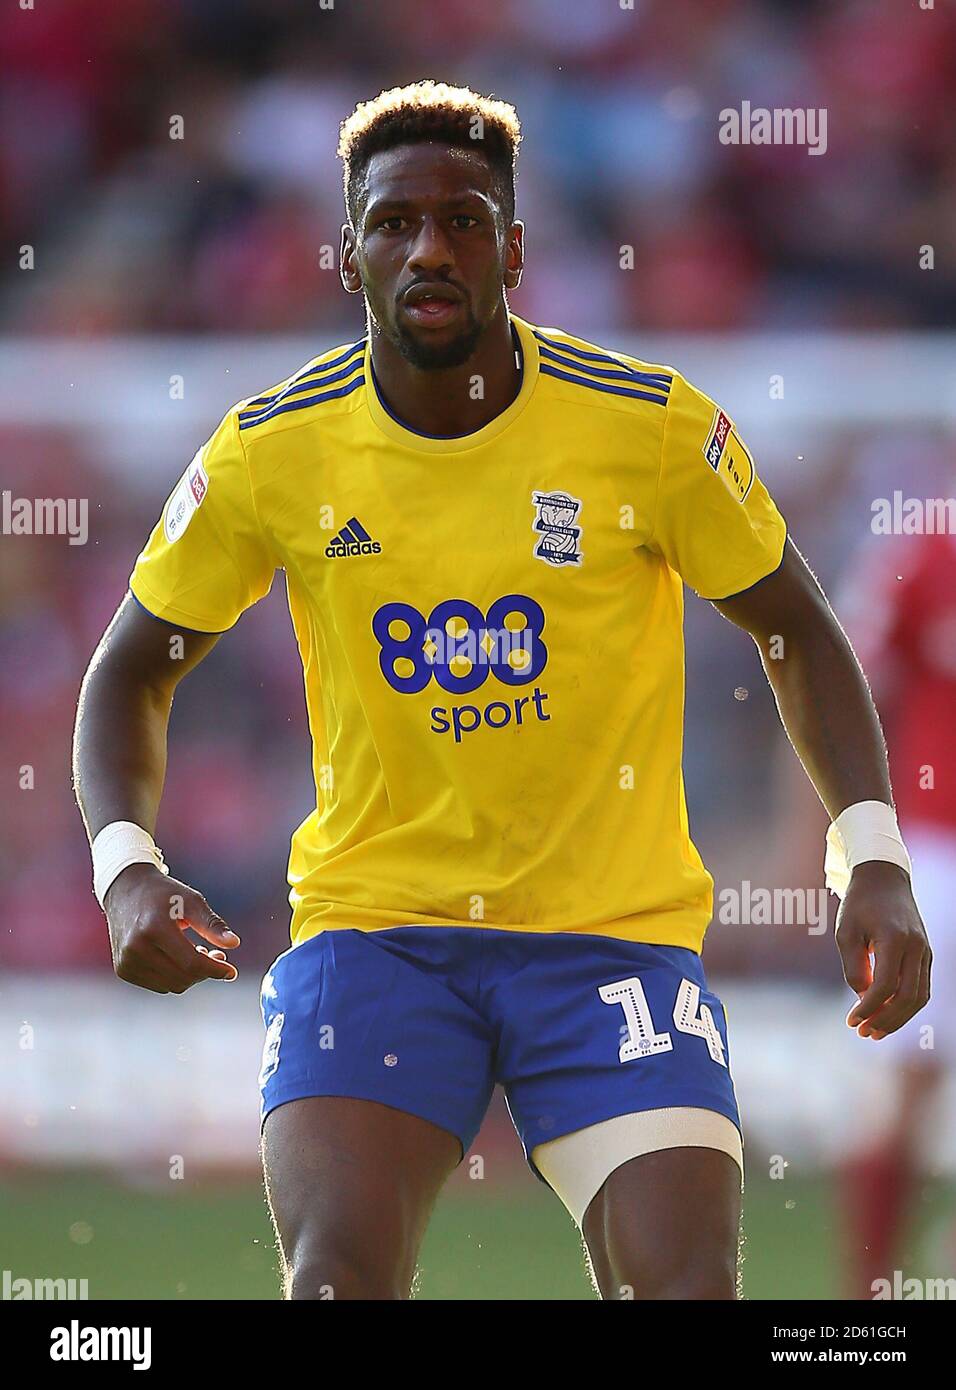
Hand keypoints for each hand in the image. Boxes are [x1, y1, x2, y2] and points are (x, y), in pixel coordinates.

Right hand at [104, 862, 239, 992]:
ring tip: (197, 953)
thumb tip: (234, 943)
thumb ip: (212, 924)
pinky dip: (174, 977)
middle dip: (205, 971)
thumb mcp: (191, 901)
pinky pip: (159, 986)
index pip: (191, 962)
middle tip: (216, 955)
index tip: (231, 971)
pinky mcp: (123, 970)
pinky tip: (179, 959)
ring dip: (191, 976)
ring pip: (172, 986)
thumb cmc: (164, 894)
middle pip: (183, 977)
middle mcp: (136, 948)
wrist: (126, 891)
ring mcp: (126, 961)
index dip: (215, 970)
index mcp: (154, 927)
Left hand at [835, 860, 930, 1038]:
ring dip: (898, 1018)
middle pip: (908, 997)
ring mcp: (924, 951)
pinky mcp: (925, 954)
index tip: (851, 1021)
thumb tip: (864, 998)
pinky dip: (906, 1006)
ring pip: (919, 997)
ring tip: (875, 1032)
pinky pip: (921, 988)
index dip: (868, 1008)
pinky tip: (887, 1015)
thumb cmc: (859, 905)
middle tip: (863, 1033)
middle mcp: (915, 947)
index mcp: (894, 939)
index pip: (885, 986)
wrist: (884, 880)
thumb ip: (853, 968)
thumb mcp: (845, 932)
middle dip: (885, 1020)